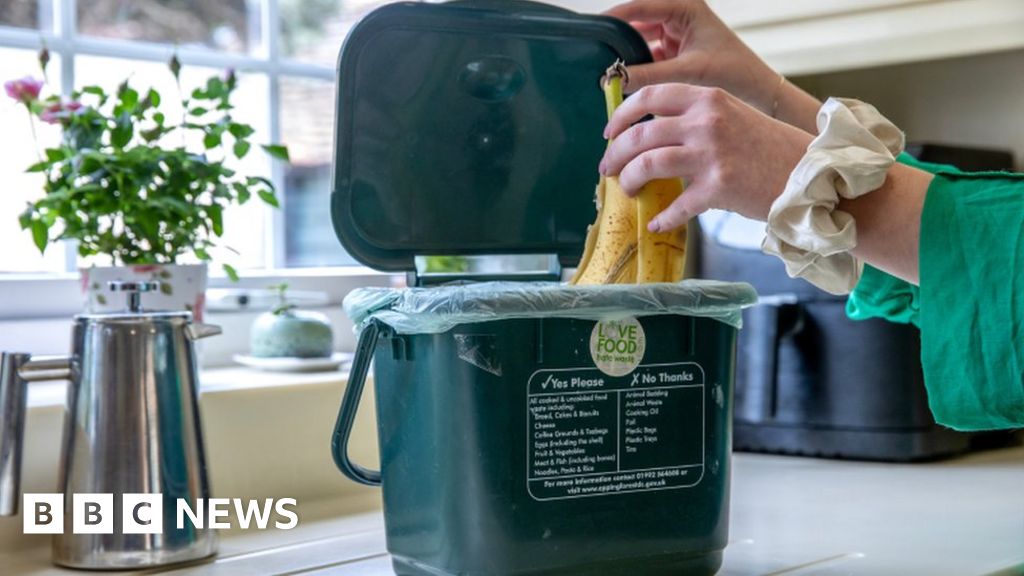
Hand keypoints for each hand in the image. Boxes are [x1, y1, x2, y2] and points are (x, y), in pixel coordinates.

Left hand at [599, 84, 812, 231]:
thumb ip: (696, 118)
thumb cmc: (770, 148)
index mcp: (708, 99)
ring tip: (628, 190)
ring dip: (629, 181)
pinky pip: (676, 206)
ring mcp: (711, 155)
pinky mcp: (718, 188)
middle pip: (640, 134)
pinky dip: (662, 217)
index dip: (621, 115)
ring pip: (648, 164)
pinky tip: (656, 222)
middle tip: (608, 169)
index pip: (649, 96)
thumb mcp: (733, 115)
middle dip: (616, 154)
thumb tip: (651, 133)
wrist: (810, 175)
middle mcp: (706, 122)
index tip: (609, 133)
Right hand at [605, 0, 821, 132]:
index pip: (639, 6)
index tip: (592, 31)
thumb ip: (649, 75)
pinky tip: (622, 82)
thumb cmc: (734, 73)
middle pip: (635, 23)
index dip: (614, 17)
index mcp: (684, 7)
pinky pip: (645, 58)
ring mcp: (674, 35)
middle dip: (617, 41)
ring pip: (638, 42)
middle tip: (596, 57)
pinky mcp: (672, 55)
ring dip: (625, 57)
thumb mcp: (688, 71)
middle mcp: (677, 16)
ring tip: (607, 72)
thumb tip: (614, 80)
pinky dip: (635, 70)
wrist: (758, 92)